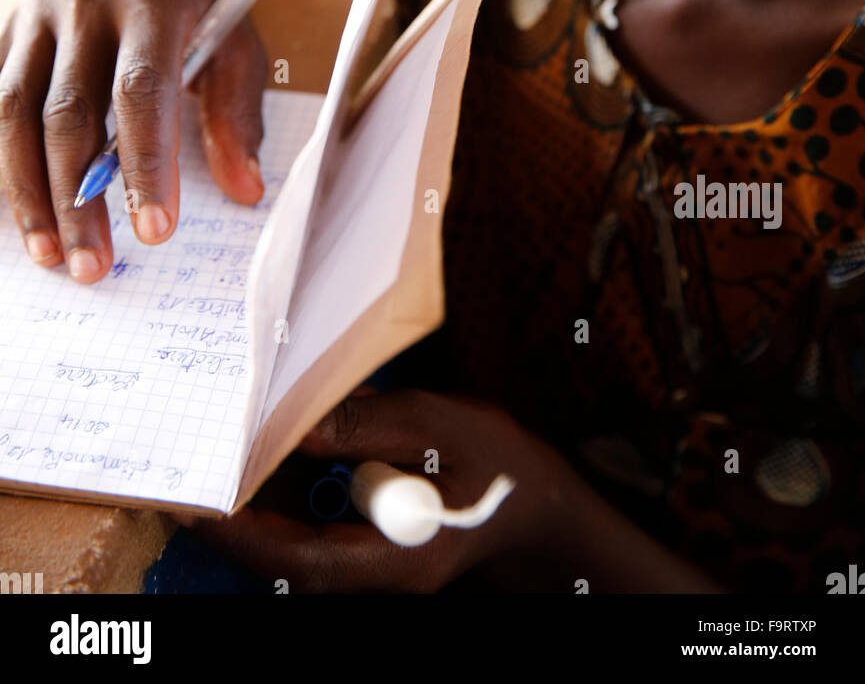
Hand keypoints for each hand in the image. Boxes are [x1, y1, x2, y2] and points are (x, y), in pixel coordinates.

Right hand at [0, 0, 266, 281]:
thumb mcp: (236, 34)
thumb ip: (238, 110)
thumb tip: (245, 190)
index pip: (142, 90)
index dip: (146, 163)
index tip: (155, 230)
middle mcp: (85, 3)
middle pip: (69, 112)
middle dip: (78, 199)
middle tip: (93, 268)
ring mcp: (35, 16)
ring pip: (14, 113)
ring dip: (28, 192)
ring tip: (50, 254)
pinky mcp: (7, 32)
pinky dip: (1, 162)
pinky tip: (18, 213)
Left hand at [178, 388, 584, 592]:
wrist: (538, 503)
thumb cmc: (500, 462)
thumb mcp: (442, 424)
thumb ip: (368, 426)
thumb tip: (294, 424)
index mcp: (398, 558)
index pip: (302, 560)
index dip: (242, 534)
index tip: (199, 501)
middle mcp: (377, 576)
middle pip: (288, 560)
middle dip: (235, 520)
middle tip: (191, 472)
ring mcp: (373, 568)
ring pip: (296, 547)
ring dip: (256, 507)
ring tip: (219, 457)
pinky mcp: (369, 550)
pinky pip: (313, 533)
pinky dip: (285, 499)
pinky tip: (270, 458)